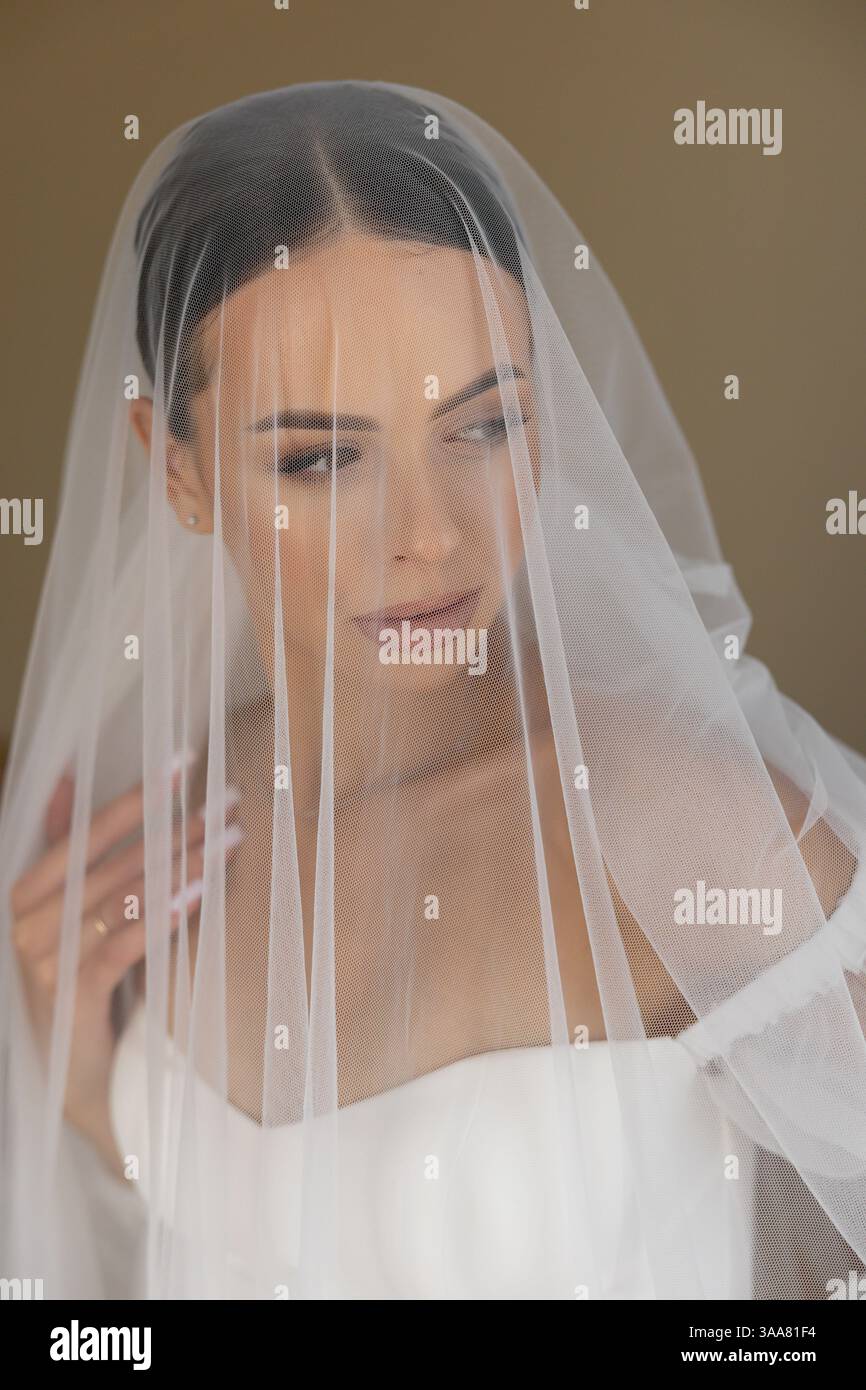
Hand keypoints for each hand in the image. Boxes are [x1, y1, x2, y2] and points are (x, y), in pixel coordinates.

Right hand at [10, 763, 241, 1177]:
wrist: (82, 1082)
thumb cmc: (80, 984)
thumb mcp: (70, 912)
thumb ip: (67, 846)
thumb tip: (65, 774)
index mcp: (27, 891)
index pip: (87, 830)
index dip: (137, 795)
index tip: (187, 762)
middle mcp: (28, 921)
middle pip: (114, 861)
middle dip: (176, 827)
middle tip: (228, 802)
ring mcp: (45, 960)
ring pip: (123, 897)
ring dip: (182, 863)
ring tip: (229, 840)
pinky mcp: (70, 996)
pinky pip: (123, 944)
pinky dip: (163, 915)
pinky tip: (199, 892)